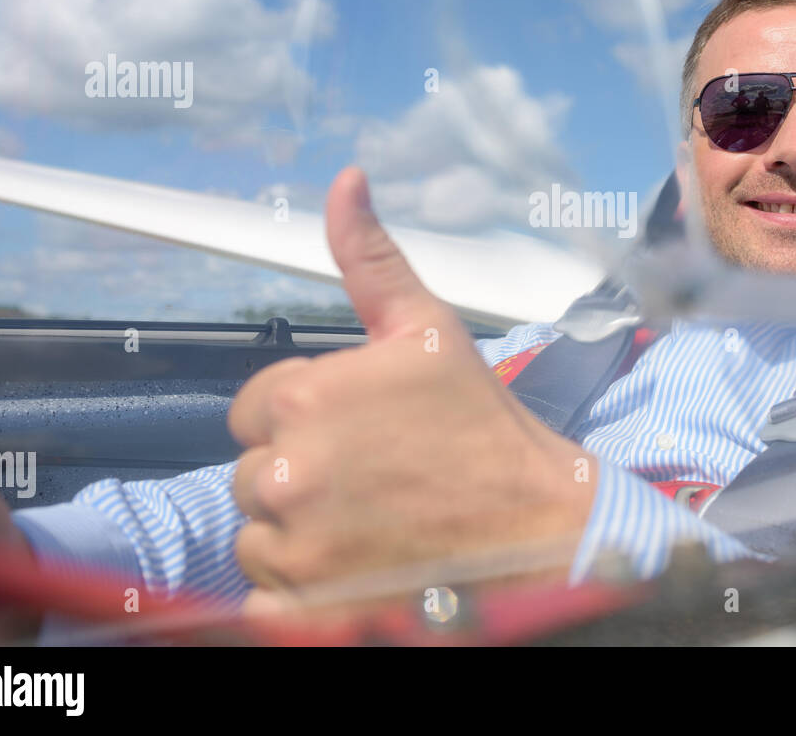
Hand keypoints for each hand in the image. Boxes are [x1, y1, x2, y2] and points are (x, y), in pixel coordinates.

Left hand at [230, 167, 596, 612]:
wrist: (541, 532)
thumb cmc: (486, 432)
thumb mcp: (428, 331)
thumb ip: (370, 259)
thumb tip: (345, 180)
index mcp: (305, 399)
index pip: (256, 409)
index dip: (307, 419)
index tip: (362, 434)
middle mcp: (287, 475)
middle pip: (254, 475)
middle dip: (302, 478)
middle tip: (376, 481)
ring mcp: (294, 552)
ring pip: (258, 538)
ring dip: (300, 538)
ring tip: (373, 527)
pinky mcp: (303, 614)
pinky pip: (264, 602)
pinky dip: (300, 597)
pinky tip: (358, 571)